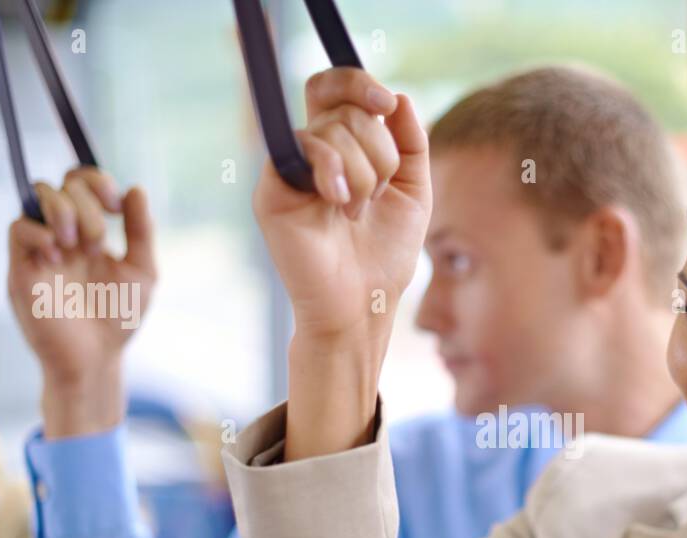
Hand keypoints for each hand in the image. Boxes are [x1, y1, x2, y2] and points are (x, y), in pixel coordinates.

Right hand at [6, 166, 156, 436]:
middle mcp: (62, 234)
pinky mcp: (21, 269)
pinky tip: (58, 256)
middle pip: (60, 184)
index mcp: (89, 231)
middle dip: (86, 205)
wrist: (96, 359)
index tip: (116, 205)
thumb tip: (136, 189)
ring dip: (64, 211)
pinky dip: (40, 233)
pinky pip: (18, 229)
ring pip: (36, 197)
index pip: (81, 182)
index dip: (97, 181)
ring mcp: (40, 249)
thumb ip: (141, 231)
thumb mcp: (142, 272)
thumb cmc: (118, 318)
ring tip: (79, 245)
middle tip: (97, 243)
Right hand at [253, 67, 430, 343]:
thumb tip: (399, 97)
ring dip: (365, 174)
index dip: (359, 83)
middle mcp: (308, 153)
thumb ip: (412, 142)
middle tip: (374, 196)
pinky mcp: (272, 189)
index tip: (385, 102)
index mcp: (339, 147)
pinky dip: (335, 171)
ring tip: (355, 213)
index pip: (337, 90)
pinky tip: (339, 203)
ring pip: (334, 129)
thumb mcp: (414, 192)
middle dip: (379, 151)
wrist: (363, 304)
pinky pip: (306, 149)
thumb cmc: (384, 256)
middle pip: (345, 109)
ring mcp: (289, 169)